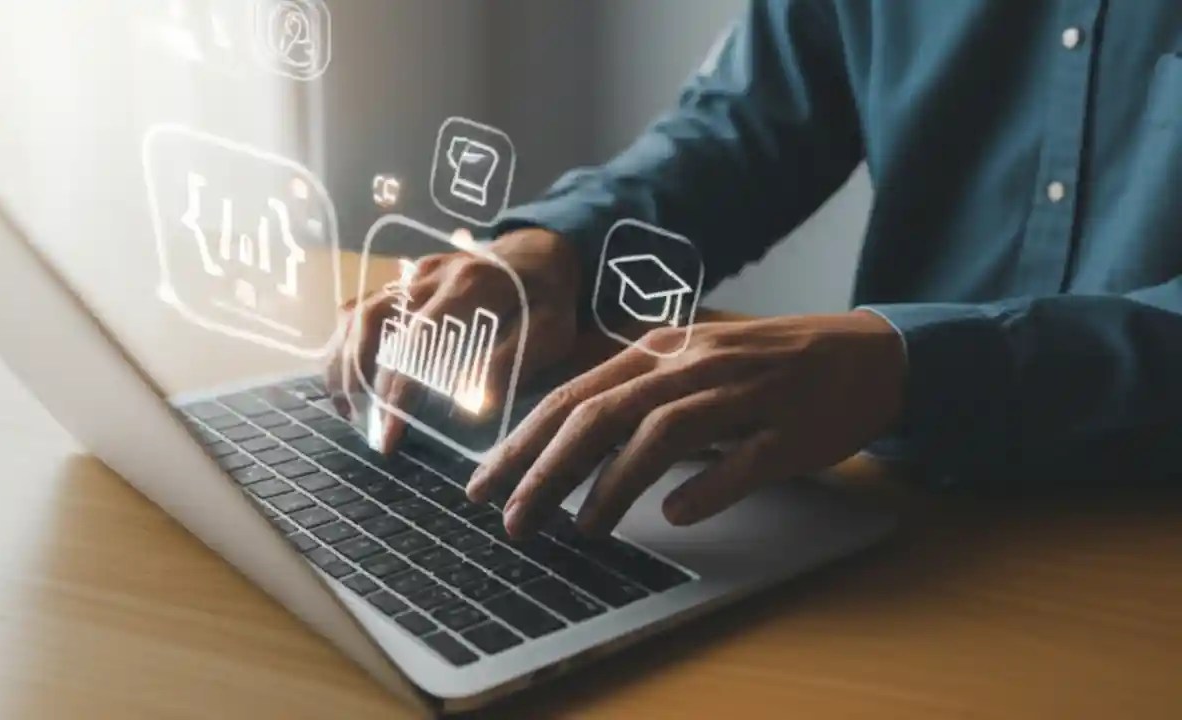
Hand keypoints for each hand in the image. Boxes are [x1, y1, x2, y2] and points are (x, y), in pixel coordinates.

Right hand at [324, 228, 582, 451]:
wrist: (544, 248)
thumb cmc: (549, 296)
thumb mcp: (549, 332)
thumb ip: (507, 364)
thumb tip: (465, 409)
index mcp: (466, 287)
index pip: (414, 343)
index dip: (394, 393)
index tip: (388, 437)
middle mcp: (429, 275)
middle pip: (370, 322)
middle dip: (355, 379)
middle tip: (362, 427)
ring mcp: (413, 275)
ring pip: (358, 312)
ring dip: (343, 361)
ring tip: (346, 408)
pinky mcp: (407, 280)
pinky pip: (363, 305)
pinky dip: (346, 340)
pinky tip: (346, 374)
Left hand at [465, 311, 906, 537]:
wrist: (865, 354)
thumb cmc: (768, 366)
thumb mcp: (691, 362)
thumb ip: (635, 391)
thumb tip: (570, 438)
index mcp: (663, 349)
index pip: (576, 394)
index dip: (524, 440)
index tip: (486, 483)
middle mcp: (693, 364)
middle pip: (602, 413)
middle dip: (548, 470)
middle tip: (514, 520)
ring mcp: (742, 393)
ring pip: (661, 434)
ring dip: (613, 485)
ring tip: (582, 529)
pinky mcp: (789, 426)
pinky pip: (743, 459)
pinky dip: (708, 486)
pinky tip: (679, 515)